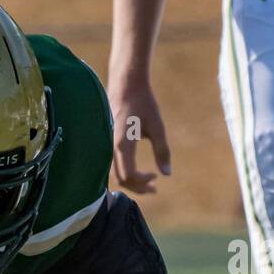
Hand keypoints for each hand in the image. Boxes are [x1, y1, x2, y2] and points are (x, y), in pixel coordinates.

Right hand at [108, 80, 170, 194]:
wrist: (125, 85)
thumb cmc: (143, 103)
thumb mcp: (157, 126)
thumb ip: (162, 151)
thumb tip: (167, 174)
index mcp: (122, 145)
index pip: (129, 175)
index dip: (143, 182)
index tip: (156, 177)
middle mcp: (110, 148)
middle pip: (120, 179)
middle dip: (138, 187)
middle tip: (154, 187)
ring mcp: (105, 146)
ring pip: (114, 174)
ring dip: (131, 181)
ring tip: (148, 181)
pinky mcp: (106, 143)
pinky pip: (112, 166)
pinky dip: (124, 173)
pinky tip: (136, 171)